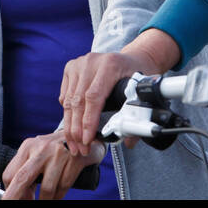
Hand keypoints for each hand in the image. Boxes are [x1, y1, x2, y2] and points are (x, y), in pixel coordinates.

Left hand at [1, 130, 104, 199]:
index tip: (11, 199)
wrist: (83, 136)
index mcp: (28, 146)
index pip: (10, 173)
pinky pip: (63, 186)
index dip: (10, 191)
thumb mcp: (38, 155)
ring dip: (45, 200)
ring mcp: (59, 153)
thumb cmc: (58, 149)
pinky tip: (57, 196)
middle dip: (15, 196)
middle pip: (23, 178)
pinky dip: (58, 196)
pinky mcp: (75, 159)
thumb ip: (27, 172)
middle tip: (16, 204)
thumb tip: (21, 195)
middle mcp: (41, 148)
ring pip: (46, 188)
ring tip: (45, 201)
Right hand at [60, 30, 179, 153]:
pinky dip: (67, 114)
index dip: (88, 120)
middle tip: (81, 149)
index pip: (94, 97)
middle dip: (77, 129)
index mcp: (110, 64)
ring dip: (70, 126)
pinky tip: (73, 129)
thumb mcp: (143, 90)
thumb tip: (129, 140)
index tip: (87, 139)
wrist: (133, 58)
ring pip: (68, 101)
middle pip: (78, 101)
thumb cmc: (138, 75)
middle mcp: (91, 61)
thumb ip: (138, 115)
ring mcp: (79, 63)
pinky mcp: (70, 68)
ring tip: (76, 145)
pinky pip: (65, 96)